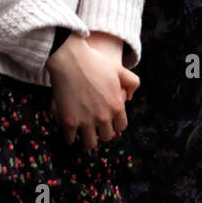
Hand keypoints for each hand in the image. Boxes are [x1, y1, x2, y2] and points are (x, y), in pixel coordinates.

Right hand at [47, 34, 138, 149]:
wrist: (70, 59)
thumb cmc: (95, 62)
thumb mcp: (120, 69)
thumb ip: (132, 83)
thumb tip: (128, 98)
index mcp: (117, 106)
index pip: (121, 127)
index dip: (114, 123)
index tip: (108, 120)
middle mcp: (103, 117)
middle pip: (106, 136)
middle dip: (101, 131)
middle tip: (94, 125)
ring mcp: (86, 121)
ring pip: (90, 143)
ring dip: (87, 139)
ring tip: (82, 132)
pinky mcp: (69, 122)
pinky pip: (70, 139)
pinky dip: (69, 137)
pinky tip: (68, 131)